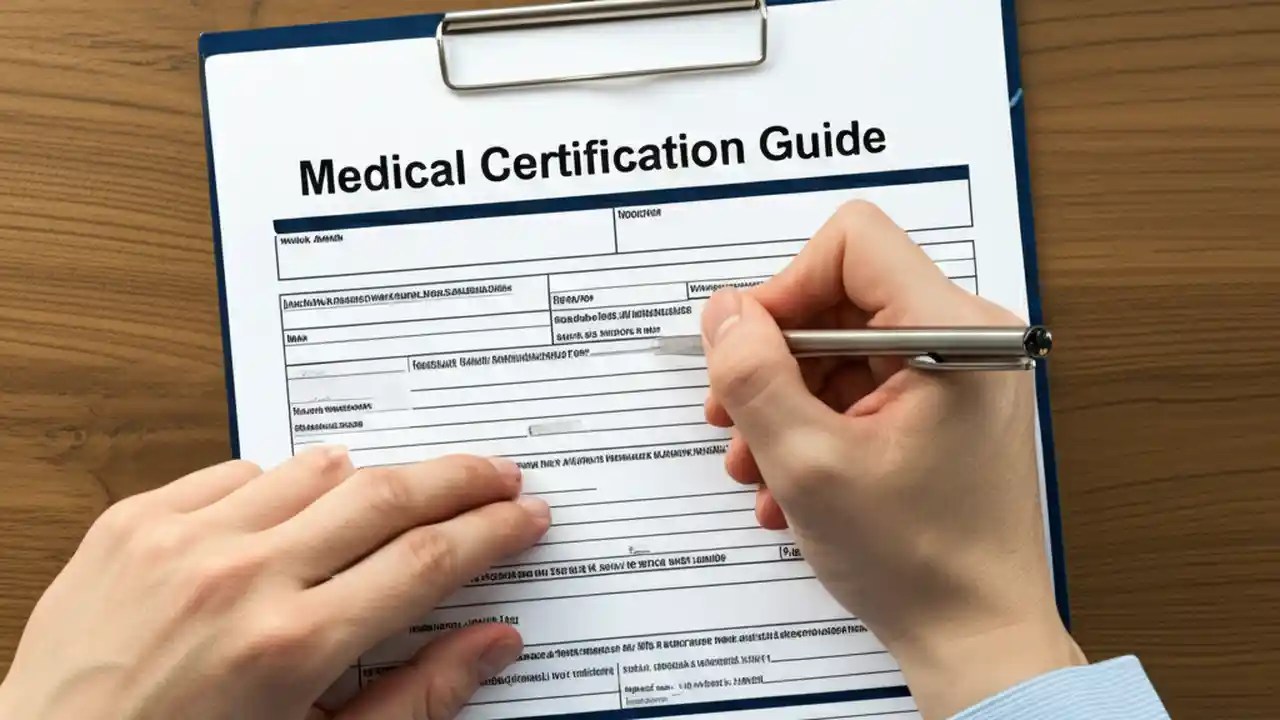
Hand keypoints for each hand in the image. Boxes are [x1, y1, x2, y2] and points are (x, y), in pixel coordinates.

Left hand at [0, 450, 550, 719]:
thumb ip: (416, 698)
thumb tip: (494, 642)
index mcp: (294, 648)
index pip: (429, 560)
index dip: (492, 531)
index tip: (525, 517)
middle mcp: (242, 579)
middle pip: (387, 495)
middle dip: (458, 478)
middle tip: (496, 473)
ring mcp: (182, 540)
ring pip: (315, 470)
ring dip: (368, 479)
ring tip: (395, 497)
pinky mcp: (134, 521)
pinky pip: (235, 471)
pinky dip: (278, 484)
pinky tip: (288, 515)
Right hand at [701, 201, 1082, 718]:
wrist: (976, 637)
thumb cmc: (919, 562)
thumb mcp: (808, 464)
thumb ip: (753, 376)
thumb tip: (724, 314)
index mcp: (953, 334)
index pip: (853, 243)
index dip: (785, 287)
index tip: (746, 348)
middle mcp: (965, 340)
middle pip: (840, 296)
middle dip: (774, 357)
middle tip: (732, 413)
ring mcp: (956, 375)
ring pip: (841, 347)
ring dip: (785, 401)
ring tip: (757, 463)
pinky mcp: (943, 407)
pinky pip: (860, 386)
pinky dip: (815, 424)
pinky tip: (789, 479)